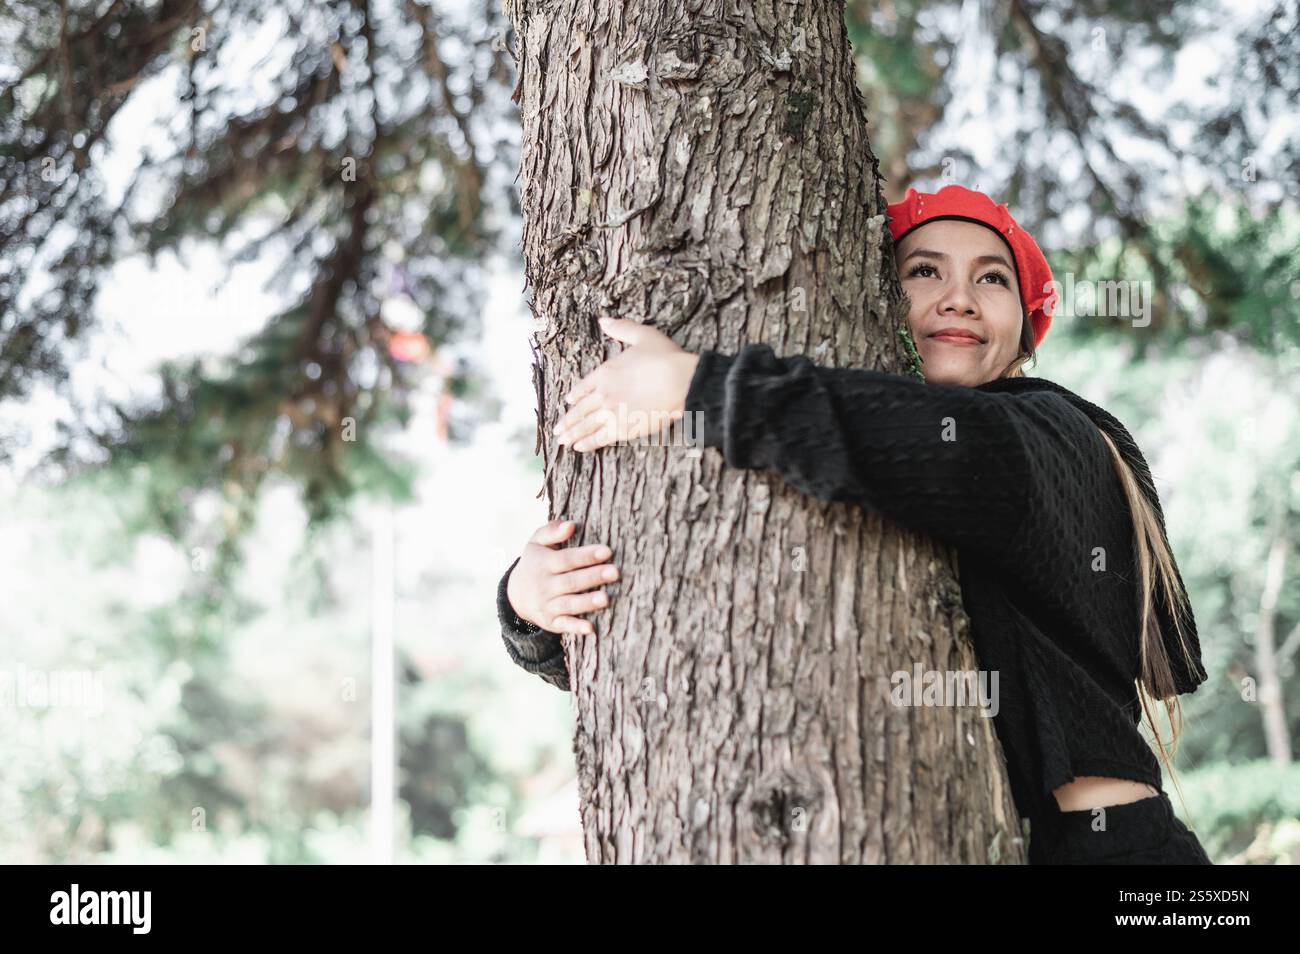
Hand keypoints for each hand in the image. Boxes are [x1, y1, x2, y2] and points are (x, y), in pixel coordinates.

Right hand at [506, 519, 619, 635]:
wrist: (516, 594)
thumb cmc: (535, 562)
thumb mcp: (536, 543)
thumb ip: (551, 531)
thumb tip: (571, 525)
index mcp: (545, 564)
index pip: (567, 559)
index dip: (586, 556)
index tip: (607, 551)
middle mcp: (546, 585)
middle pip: (572, 581)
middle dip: (593, 577)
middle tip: (614, 572)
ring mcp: (548, 605)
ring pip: (569, 604)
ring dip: (587, 602)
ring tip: (606, 599)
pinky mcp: (551, 622)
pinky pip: (564, 625)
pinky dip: (576, 627)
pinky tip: (590, 628)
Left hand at [554, 317, 700, 452]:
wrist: (679, 381)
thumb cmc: (665, 358)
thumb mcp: (642, 335)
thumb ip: (621, 328)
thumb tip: (603, 320)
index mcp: (605, 372)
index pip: (583, 387)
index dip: (575, 395)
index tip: (568, 402)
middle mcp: (603, 393)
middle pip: (580, 410)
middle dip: (567, 421)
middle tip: (557, 430)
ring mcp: (611, 412)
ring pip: (585, 426)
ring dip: (572, 434)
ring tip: (562, 441)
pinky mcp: (622, 428)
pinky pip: (599, 438)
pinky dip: (588, 443)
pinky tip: (579, 447)